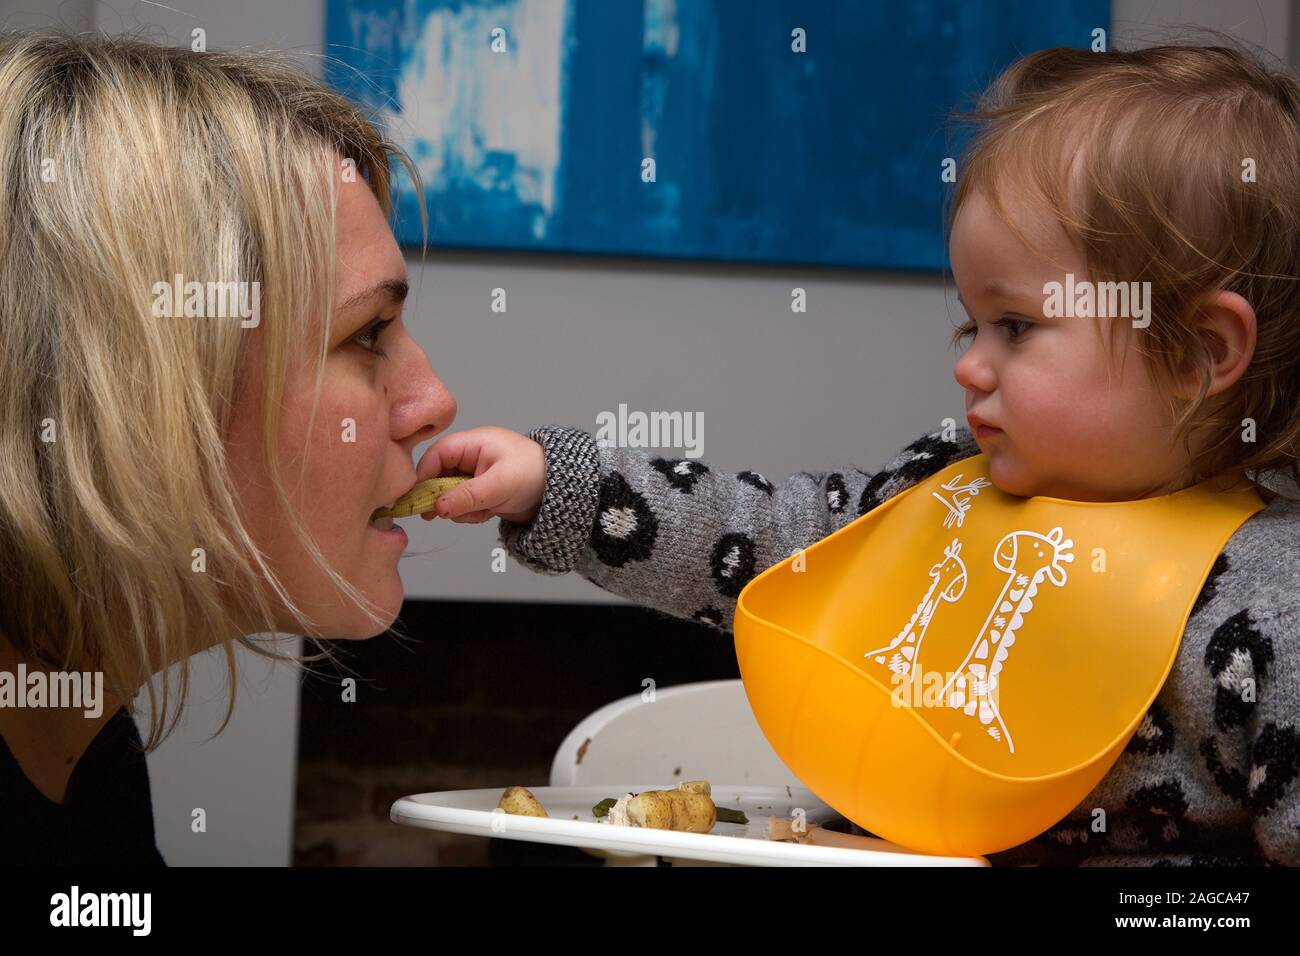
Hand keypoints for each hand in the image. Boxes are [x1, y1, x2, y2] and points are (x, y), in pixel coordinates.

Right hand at [415, 426, 544, 524]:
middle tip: (440, 514)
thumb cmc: (535, 474)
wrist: (559, 492)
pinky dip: (471, 513)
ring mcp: (474, 475)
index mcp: (474, 443)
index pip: (437, 454)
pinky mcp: (480, 492)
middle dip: (442, 497)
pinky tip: (487, 513)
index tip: (419, 497)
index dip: (424, 475)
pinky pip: (463, 505)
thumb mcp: (500, 484)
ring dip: (460, 508)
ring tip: (481, 511)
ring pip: (449, 494)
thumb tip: (438, 507)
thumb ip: (468, 495)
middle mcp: (470, 457)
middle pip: (438, 476)